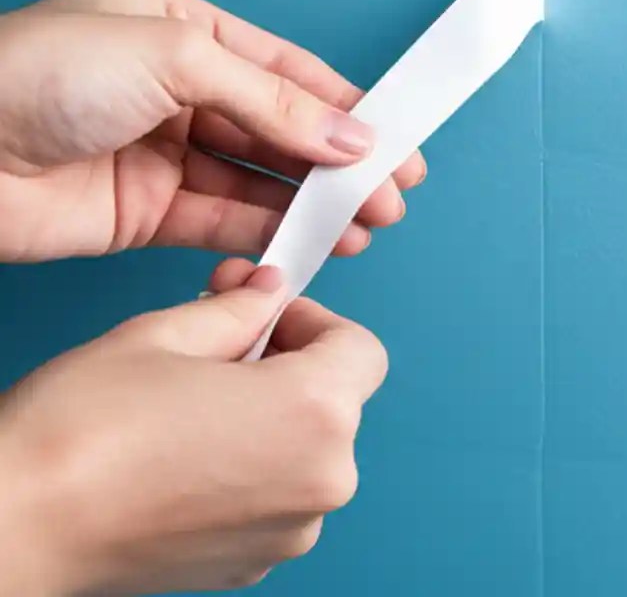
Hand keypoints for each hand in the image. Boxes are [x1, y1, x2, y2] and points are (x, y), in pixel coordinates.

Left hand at [0, 0, 425, 261]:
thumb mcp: (174, 57)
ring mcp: (160, 153)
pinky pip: (223, 223)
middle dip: (338, 164)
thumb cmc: (34, 73)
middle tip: (390, 197)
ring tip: (364, 227)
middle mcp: (174, 89)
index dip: (345, 106)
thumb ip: (270, 101)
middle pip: (278, 130)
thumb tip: (349, 137)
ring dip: (312, 204)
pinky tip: (312, 242)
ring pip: (257, 182)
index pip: (283, 70)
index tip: (396, 143)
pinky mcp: (144, 212)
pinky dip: (270, 234)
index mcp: (179, 28)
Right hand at [0, 260, 386, 594]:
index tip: (269, 319)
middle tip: (219, 355)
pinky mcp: (257, 563)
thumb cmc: (82, 431)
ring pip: (306, 454)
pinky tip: (185, 462)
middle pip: (336, 404)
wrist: (19, 526)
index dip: (315, 323)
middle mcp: (324, 478)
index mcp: (315, 411)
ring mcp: (294, 530)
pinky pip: (276, 500)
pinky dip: (249, 475)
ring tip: (191, 413)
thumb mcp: (164, 334)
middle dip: (287, 370)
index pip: (362, 350)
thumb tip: (268, 293)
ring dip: (268, 425)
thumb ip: (239, 311)